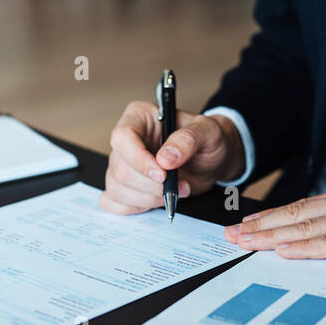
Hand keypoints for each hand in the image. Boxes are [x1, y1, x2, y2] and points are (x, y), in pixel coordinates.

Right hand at [99, 100, 244, 214]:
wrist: (211, 160)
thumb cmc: (207, 139)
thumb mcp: (208, 131)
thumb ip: (188, 139)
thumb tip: (166, 157)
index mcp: (140, 117)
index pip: (123, 137)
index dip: (138, 159)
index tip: (162, 174)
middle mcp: (127, 140)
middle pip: (120, 168)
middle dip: (150, 185)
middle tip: (177, 185)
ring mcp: (122, 164)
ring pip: (117, 188)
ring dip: (148, 198)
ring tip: (174, 192)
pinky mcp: (124, 185)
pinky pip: (114, 202)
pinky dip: (135, 207)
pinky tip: (155, 200)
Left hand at [223, 176, 325, 259]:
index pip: (308, 206)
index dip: (277, 215)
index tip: (251, 222)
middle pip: (298, 214)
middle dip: (262, 224)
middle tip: (232, 233)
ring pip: (308, 227)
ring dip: (273, 235)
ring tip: (246, 242)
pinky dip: (305, 247)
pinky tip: (286, 250)